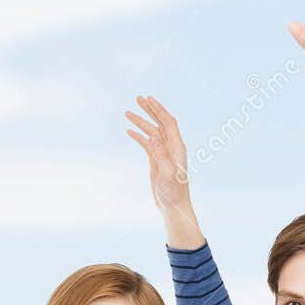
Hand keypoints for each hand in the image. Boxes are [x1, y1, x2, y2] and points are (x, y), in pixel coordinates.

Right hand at [125, 95, 192, 216]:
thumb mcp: (169, 173)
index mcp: (177, 147)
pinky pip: (146, 144)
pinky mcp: (156, 160)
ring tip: (127, 113)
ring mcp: (163, 153)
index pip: (168, 123)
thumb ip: (162, 154)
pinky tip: (129, 131)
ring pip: (151, 132)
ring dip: (140, 122)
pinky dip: (138, 136)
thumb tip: (153, 136)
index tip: (149, 99)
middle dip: (150, 110)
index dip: (159, 110)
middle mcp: (171, 147)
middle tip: (138, 98)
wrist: (173, 205)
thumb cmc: (174, 192)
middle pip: (160, 123)